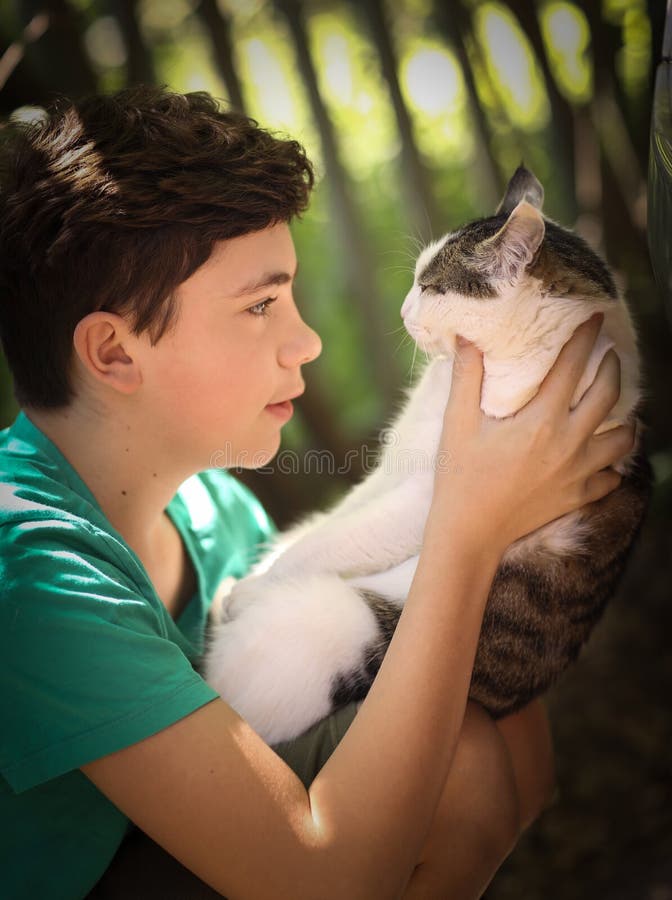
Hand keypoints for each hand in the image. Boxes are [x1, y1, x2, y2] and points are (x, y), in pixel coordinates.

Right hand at [427, 314, 635, 555]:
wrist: (470, 533)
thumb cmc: (460, 476)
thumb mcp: (457, 423)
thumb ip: (467, 377)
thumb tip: (469, 337)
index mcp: (541, 420)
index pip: (573, 367)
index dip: (586, 338)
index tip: (594, 319)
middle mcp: (568, 442)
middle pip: (608, 396)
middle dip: (613, 369)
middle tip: (608, 356)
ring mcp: (578, 472)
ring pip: (622, 439)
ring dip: (625, 419)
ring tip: (617, 407)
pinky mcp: (578, 496)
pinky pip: (611, 476)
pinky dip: (612, 464)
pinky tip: (603, 456)